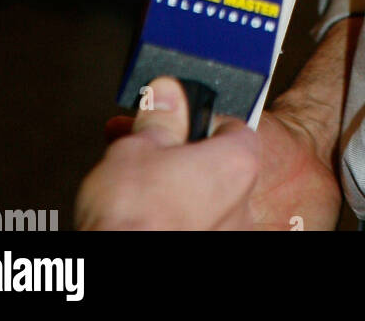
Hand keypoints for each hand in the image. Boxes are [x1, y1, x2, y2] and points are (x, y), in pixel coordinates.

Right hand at [76, 77, 341, 230]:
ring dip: (171, 187)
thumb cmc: (134, 218)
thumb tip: (167, 95)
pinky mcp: (208, 255)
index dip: (197, 121)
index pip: (232, 127)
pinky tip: (137, 213)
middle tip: (143, 151)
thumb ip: (160, 118)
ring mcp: (225, 235)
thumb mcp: (137, 147)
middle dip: (176, 155)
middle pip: (212, 164)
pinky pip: (190, 224)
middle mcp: (241, 204)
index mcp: (237, 163)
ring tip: (129, 184)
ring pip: (199, 198)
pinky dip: (170, 217)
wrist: (123, 268)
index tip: (172, 121)